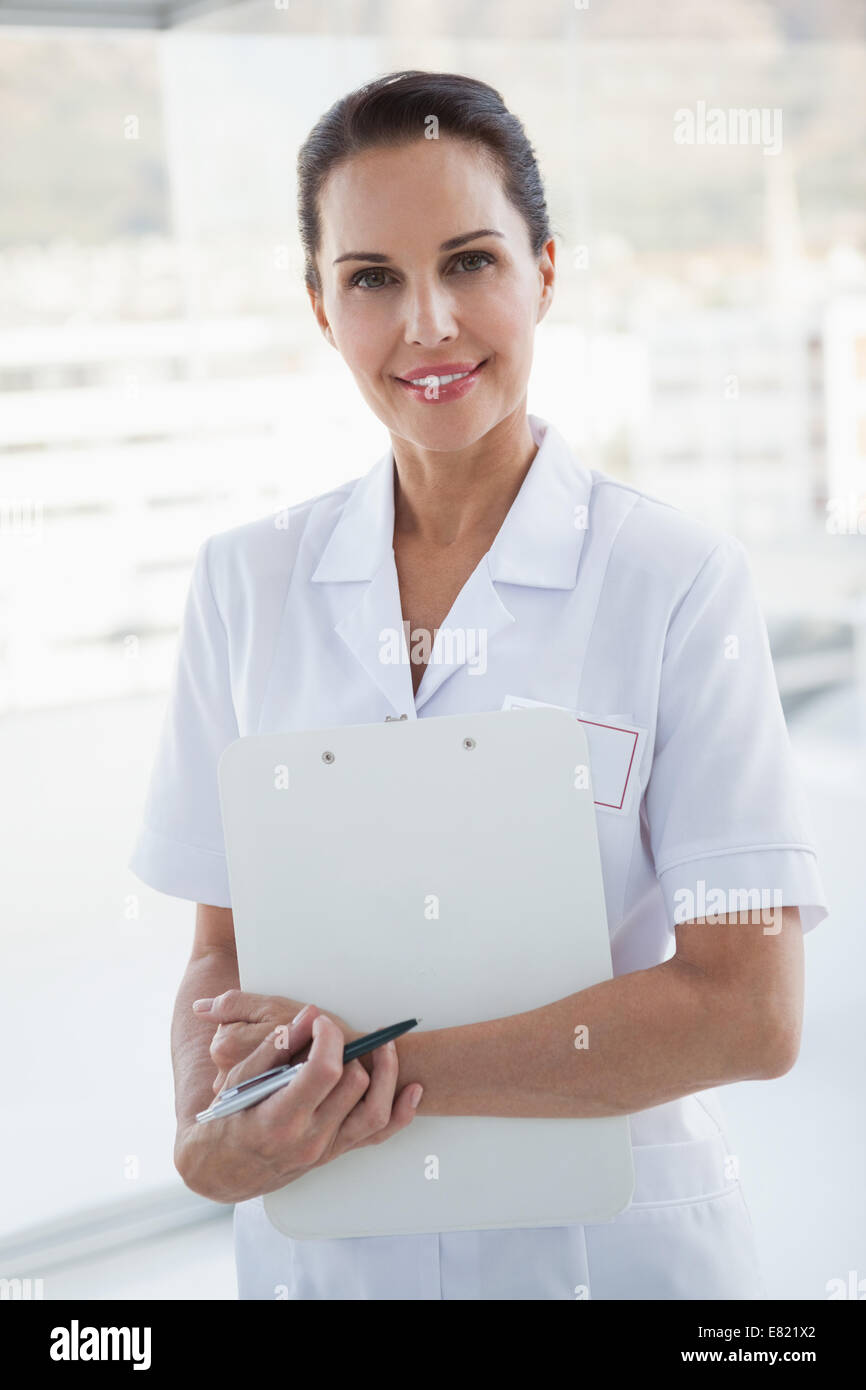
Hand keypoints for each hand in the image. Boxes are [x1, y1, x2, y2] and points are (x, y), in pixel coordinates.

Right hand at [175, 1006, 422, 1204]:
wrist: (222, 1170)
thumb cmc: (227, 1121)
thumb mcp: (240, 1080)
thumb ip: (275, 1047)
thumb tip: (309, 1015)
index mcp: (280, 1119)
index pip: (324, 1071)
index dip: (328, 1038)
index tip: (319, 1023)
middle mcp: (309, 1139)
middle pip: (354, 1085)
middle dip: (353, 1048)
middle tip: (339, 1033)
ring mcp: (326, 1149)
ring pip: (375, 1112)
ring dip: (387, 1074)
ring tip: (384, 1046)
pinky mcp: (336, 1152)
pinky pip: (378, 1134)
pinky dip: (402, 1113)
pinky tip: (412, 1089)